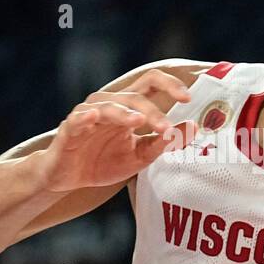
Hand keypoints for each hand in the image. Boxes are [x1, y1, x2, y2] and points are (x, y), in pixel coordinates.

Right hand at [38, 69, 197, 191]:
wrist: (69, 179)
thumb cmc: (103, 162)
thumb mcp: (140, 156)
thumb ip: (164, 142)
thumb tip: (194, 127)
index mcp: (129, 107)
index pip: (151, 84)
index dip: (170, 85)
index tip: (187, 97)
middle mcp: (110, 104)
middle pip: (134, 95)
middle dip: (152, 111)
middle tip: (166, 128)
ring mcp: (88, 114)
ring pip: (110, 106)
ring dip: (126, 114)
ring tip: (139, 122)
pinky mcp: (70, 128)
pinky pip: (79, 118)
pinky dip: (86, 116)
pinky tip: (94, 117)